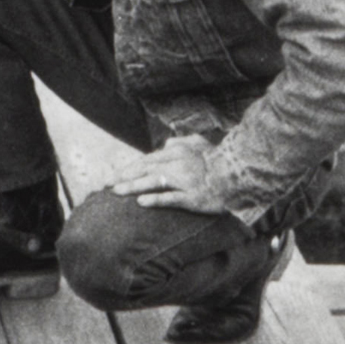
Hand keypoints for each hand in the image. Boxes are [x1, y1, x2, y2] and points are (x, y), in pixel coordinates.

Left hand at [102, 136, 225, 211]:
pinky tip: (141, 202)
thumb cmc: (218, 160)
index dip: (128, 168)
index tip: (113, 176)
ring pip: (153, 182)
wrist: (239, 173)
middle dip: (123, 177)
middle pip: (144, 170)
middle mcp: (177, 165)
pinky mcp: (192, 197)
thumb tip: (166, 142)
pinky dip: (155, 199)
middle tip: (105, 185)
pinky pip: (171, 197)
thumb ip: (182, 141)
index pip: (146, 160)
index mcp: (177, 153)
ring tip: (116, 192)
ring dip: (133, 186)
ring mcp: (185, 181)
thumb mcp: (200, 144)